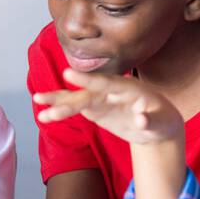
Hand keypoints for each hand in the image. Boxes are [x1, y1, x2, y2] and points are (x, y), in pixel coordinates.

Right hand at [33, 68, 182, 144]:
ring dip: (57, 102)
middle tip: (43, 96)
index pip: (106, 82)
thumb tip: (141, 119)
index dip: (87, 80)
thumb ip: (150, 120)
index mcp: (129, 87)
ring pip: (76, 98)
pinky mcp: (94, 108)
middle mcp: (111, 90)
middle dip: (66, 95)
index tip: (67, 74)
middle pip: (86, 92)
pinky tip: (44, 113)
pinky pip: (74, 107)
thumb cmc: (162, 121)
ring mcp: (101, 98)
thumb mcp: (162, 123)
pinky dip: (59, 109)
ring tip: (37, 102)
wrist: (156, 124)